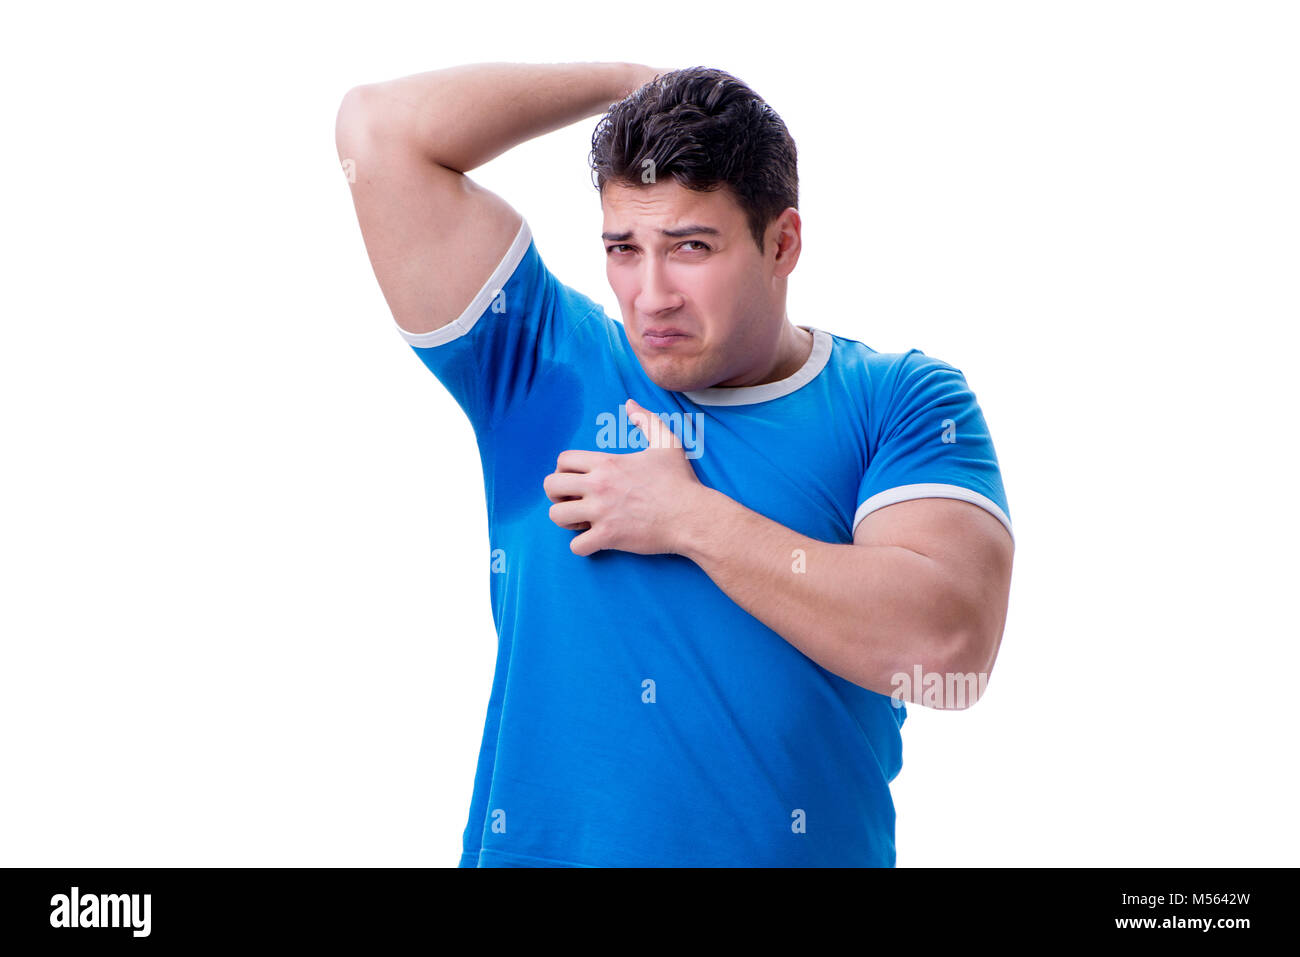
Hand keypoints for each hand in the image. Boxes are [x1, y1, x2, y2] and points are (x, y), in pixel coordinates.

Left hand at [543, 398, 703, 556]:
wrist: (692, 516)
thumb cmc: (680, 482)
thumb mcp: (667, 443)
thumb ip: (646, 420)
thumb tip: (631, 403)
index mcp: (607, 463)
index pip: (563, 459)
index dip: (564, 469)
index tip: (577, 479)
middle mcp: (599, 486)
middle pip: (551, 485)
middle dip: (557, 493)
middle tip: (573, 500)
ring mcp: (602, 513)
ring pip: (557, 515)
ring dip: (565, 519)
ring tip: (581, 521)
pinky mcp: (608, 537)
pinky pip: (576, 546)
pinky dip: (581, 546)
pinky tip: (594, 540)